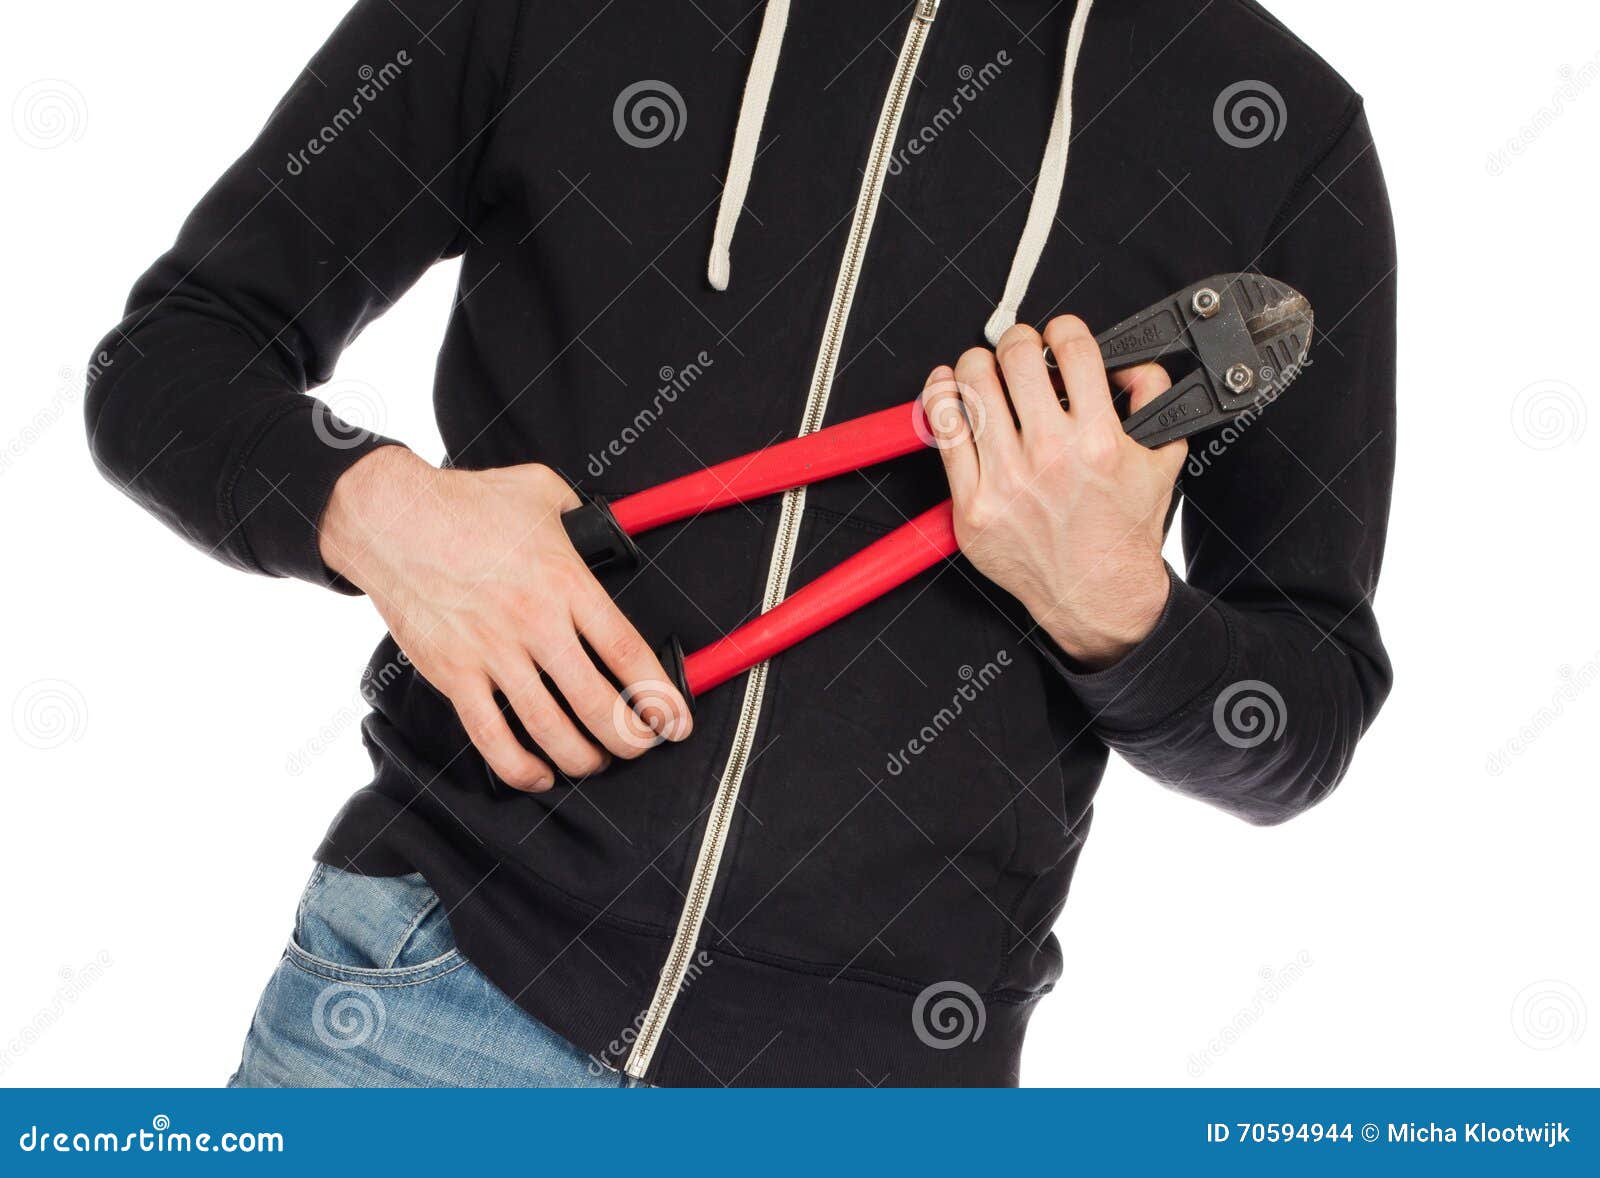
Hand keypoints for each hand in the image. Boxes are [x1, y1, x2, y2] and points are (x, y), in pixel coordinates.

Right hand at [317, 447, 690, 790]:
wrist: (391, 516)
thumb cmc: (467, 502)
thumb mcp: (544, 492)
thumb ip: (583, 519)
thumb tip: (609, 534)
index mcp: (566, 581)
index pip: (627, 653)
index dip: (660, 697)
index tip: (676, 722)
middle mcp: (535, 622)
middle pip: (598, 703)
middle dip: (630, 739)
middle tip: (641, 746)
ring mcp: (492, 652)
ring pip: (551, 729)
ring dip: (583, 758)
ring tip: (597, 761)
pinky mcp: (453, 673)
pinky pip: (491, 737)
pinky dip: (520, 768)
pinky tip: (540, 775)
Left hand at [921, 316, 1185, 669]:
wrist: (1097, 596)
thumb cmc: (1122, 532)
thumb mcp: (1162, 459)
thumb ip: (1154, 398)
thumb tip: (1130, 362)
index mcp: (1098, 439)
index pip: (1072, 348)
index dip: (1063, 327)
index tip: (1057, 333)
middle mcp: (1049, 456)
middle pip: (1017, 356)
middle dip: (1019, 340)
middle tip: (1019, 349)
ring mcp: (1006, 480)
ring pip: (973, 384)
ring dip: (978, 362)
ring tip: (984, 367)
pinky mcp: (972, 503)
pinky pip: (943, 430)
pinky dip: (940, 395)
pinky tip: (946, 385)